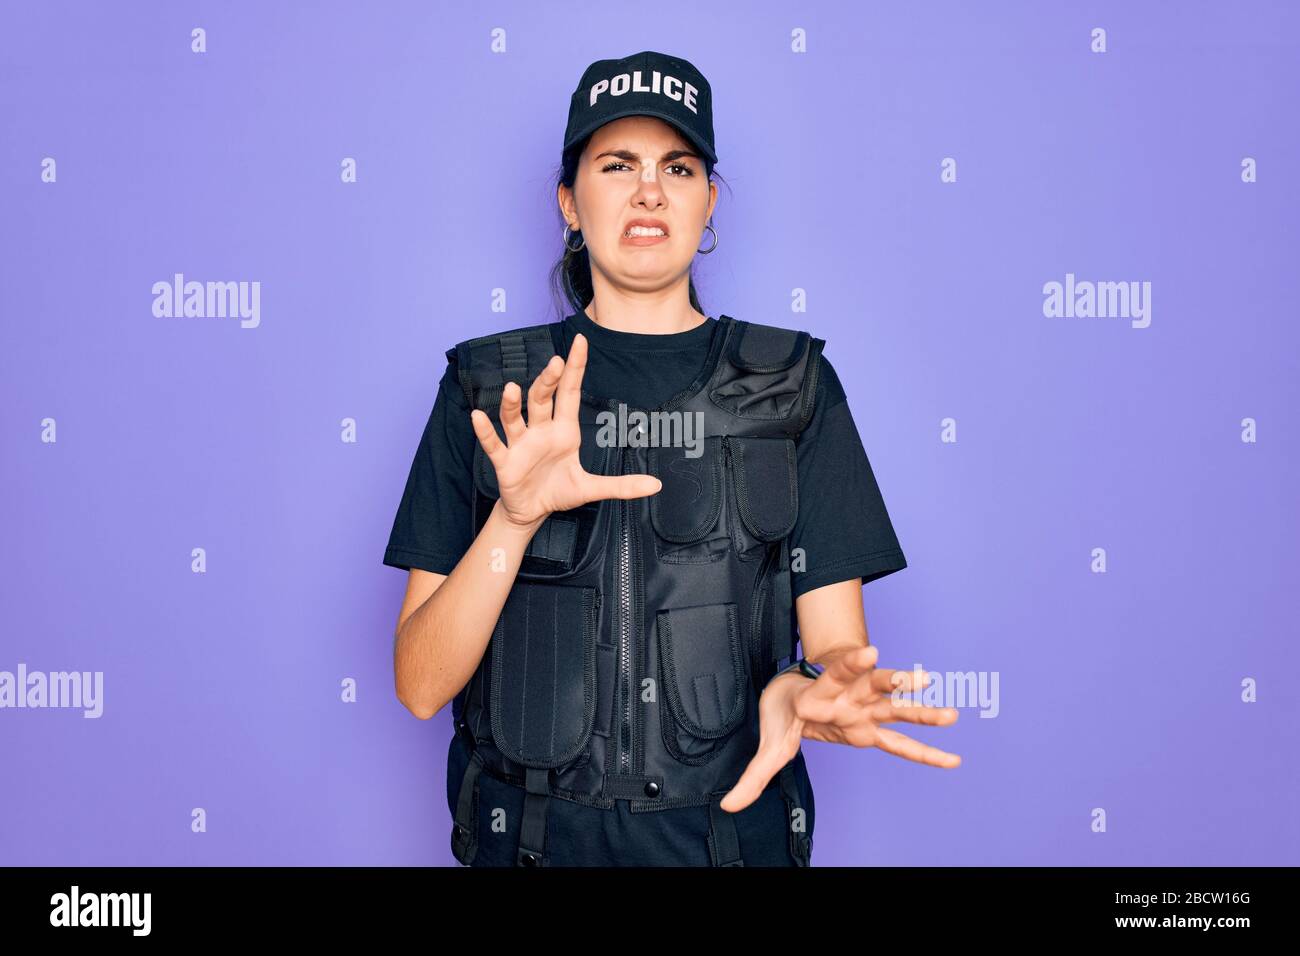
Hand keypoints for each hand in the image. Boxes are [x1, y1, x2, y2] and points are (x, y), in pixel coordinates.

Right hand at [469, 332, 661, 528]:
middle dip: (548, 381)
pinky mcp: (505, 461)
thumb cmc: (559, 491)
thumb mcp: (592, 489)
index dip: (575, 367)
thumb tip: (656, 484)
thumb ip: (622, 485)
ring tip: (513, 388)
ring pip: (514, 417)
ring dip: (513, 403)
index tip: (580, 341)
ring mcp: (521, 444)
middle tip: (556, 363)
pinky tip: (478, 416)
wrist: (532, 512)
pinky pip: (493, 443)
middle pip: (542, 399)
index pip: (570, 392)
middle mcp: (541, 430)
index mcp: (564, 430)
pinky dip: (484, 431)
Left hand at [719, 645, 960, 811]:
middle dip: (894, 680)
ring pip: (896, 707)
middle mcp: (850, 696)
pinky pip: (902, 742)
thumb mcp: (767, 740)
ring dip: (920, 710)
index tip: (870, 652)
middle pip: (874, 685)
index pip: (836, 675)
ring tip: (950, 714)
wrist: (799, 686)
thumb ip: (753, 776)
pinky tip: (952, 760)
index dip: (852, 663)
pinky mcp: (874, 726)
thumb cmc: (785, 707)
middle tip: (918, 676)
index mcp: (822, 692)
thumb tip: (728, 807)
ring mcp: (866, 709)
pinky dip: (926, 751)